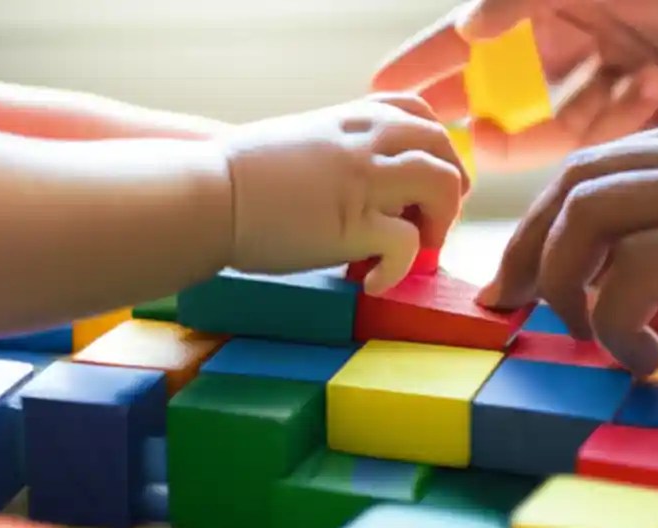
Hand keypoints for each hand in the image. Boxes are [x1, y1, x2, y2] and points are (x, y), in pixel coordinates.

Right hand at [221, 94, 468, 294]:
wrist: (206, 194)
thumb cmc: (235, 176)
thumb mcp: (297, 142)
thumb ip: (335, 152)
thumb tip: (352, 184)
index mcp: (350, 118)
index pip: (421, 115)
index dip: (435, 150)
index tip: (424, 182)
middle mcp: (365, 141)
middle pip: (443, 147)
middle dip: (451, 187)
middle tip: (431, 224)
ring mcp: (363, 180)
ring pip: (443, 183)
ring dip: (441, 220)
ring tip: (417, 248)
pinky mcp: (354, 224)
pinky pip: (408, 244)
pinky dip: (401, 269)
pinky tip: (374, 282)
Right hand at [373, 0, 657, 170]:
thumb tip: (469, 27)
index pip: (475, 35)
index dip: (428, 61)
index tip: (378, 89)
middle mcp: (586, 34)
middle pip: (509, 87)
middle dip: (472, 114)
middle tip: (435, 145)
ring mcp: (624, 73)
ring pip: (562, 123)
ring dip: (555, 125)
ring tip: (544, 118)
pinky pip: (619, 140)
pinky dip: (624, 122)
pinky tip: (651, 84)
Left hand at [478, 108, 657, 373]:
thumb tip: (633, 316)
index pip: (602, 165)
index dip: (544, 222)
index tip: (517, 278)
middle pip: (579, 180)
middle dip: (526, 249)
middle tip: (510, 308)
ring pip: (594, 210)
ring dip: (563, 281)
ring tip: (586, 336)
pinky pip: (641, 267)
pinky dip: (616, 316)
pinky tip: (641, 356)